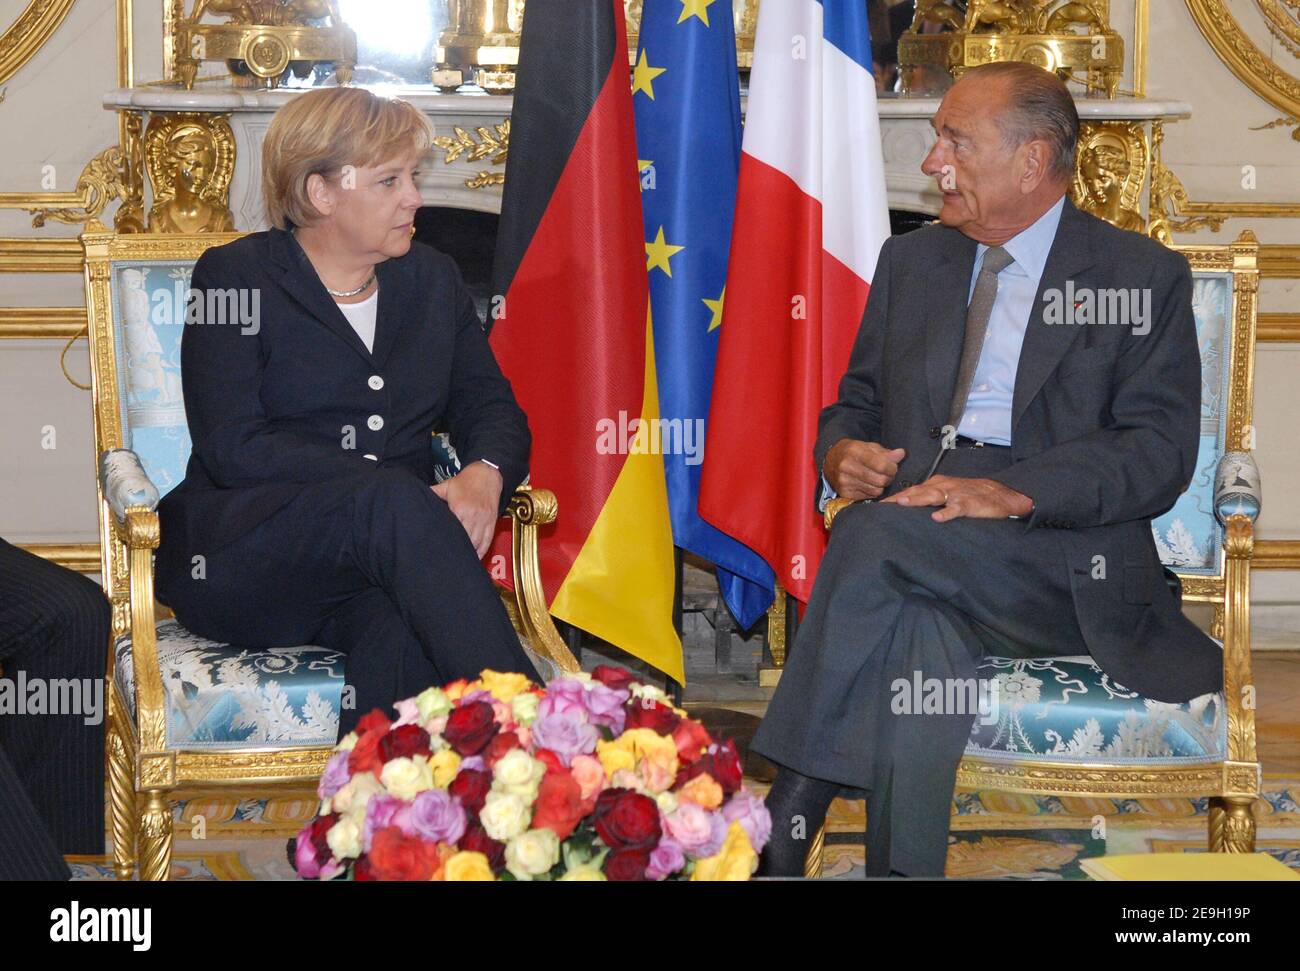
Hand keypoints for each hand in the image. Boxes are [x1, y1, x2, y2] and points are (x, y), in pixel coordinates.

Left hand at [430, 461, 503, 557]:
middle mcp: (473, 516)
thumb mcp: (447, 485)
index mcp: (459, 508)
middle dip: (457, 549)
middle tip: (448, 560)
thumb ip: (432, 493)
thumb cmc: (466, 481)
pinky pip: (487, 541)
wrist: (487, 474)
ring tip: (460, 561)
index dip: (446, 540)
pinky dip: (481, 551)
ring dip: (469, 553)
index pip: (452, 529)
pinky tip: (475, 558)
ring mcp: (484, 520)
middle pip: (464, 539)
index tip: (439, 548)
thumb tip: (415, 497)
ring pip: (476, 543)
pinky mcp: (491, 522)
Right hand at [823, 439, 905, 500]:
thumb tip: (901, 454)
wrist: (830, 460)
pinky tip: (868, 484)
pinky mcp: (844, 493)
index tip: (893, 466)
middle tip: (887, 473)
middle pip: (880, 480)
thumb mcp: (869, 447)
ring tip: (878, 478)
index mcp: (854, 451)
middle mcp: (846, 466)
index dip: (892, 468)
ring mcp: (844, 481)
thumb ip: (886, 452)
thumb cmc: (854, 452)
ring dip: (881, 485)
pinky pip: (868, 496)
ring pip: (876, 490)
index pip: (881, 465)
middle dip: (888, 478)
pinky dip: (872, 491)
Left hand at [881, 475, 1032, 521]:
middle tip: (882, 506)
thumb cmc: (972, 496)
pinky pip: (957, 508)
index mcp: (937, 484)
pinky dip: (947, 512)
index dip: (894, 498)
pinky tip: (937, 517)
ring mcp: (956, 494)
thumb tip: (908, 509)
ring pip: (933, 495)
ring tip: (902, 504)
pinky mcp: (970, 504)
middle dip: (899, 498)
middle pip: (917, 491)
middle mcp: (943, 486)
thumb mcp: (948, 494)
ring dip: (917, 499)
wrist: (1002, 495)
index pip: (911, 490)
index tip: (876, 507)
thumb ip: (930, 500)